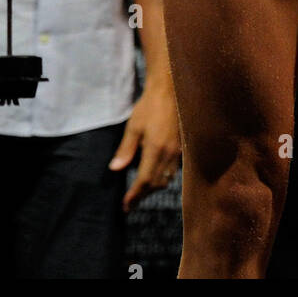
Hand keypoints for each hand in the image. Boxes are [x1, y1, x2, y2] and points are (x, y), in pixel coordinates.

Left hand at [109, 82, 181, 212]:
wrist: (170, 90)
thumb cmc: (148, 106)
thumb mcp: (133, 126)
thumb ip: (125, 149)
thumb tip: (115, 169)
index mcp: (155, 149)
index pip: (144, 181)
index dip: (134, 195)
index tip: (126, 206)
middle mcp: (169, 154)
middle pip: (156, 184)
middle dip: (142, 195)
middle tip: (130, 204)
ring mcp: (178, 151)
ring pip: (166, 179)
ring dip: (153, 188)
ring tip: (140, 192)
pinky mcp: (182, 147)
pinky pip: (173, 170)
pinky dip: (162, 177)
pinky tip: (154, 175)